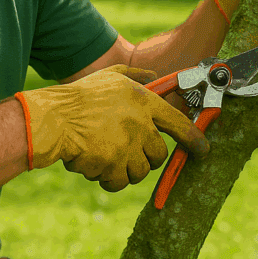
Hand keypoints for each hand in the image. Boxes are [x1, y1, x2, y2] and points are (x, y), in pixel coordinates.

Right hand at [15, 65, 208, 191]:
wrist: (54, 118)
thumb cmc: (80, 97)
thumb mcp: (111, 76)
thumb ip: (135, 76)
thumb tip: (154, 76)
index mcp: (143, 102)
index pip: (178, 123)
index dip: (194, 139)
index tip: (203, 149)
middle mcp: (139, 125)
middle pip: (158, 155)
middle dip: (146, 157)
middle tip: (128, 152)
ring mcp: (126, 147)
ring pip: (139, 171)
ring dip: (125, 169)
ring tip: (105, 156)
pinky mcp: (112, 165)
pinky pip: (118, 182)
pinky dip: (108, 179)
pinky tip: (94, 165)